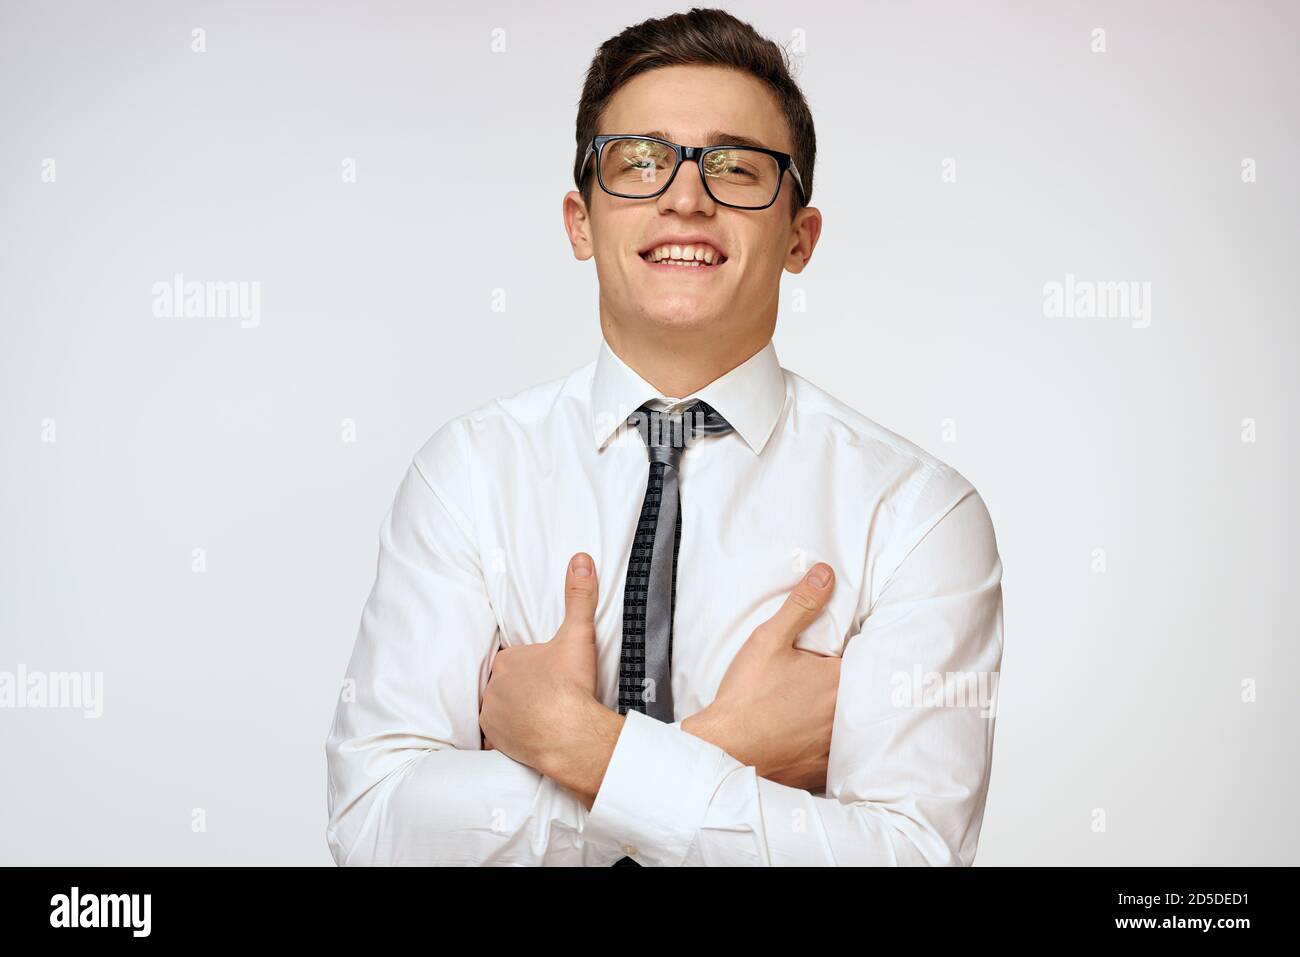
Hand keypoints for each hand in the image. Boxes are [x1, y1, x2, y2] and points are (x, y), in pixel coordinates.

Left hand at [478, 553, 600, 770]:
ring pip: (500, 709)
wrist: (569, 735)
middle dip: (523, 687)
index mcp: (507, 660)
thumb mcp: (578, 635)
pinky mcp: (496, 742)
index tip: (551, 672)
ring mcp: (492, 716)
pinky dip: (508, 737)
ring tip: (540, 716)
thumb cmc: (571, 686)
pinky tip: (526, 737)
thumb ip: (578, 597)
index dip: (534, 664)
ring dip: (514, 711)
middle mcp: (493, 687)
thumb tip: (580, 559)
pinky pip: (497, 738)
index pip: (515, 658)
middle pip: (506, 683)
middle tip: (549, 694)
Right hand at [682, 563, 838, 791]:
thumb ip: (801, 605)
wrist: (724, 749)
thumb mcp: (770, 639)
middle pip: (859, 694)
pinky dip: (827, 744)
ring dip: (840, 716)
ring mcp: (834, 748)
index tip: (842, 652)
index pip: (864, 662)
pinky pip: (836, 755)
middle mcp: (844, 717)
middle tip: (825, 678)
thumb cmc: (747, 694)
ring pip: (850, 727)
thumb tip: (826, 574)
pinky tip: (808, 736)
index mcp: (839, 682)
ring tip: (816, 706)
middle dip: (848, 684)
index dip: (854, 655)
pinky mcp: (821, 772)